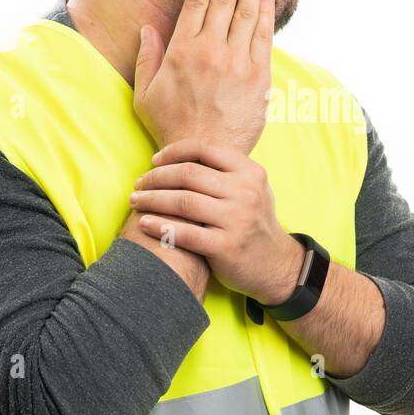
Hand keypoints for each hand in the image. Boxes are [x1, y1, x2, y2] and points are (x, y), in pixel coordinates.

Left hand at [130, 137, 304, 305]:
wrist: (278, 265)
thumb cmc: (255, 223)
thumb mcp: (251, 189)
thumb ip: (224, 171)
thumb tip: (179, 157)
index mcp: (250, 172)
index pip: (204, 149)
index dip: (174, 152)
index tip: (155, 161)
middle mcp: (245, 192)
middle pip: (188, 174)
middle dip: (156, 177)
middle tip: (139, 184)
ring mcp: (237, 220)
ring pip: (182, 201)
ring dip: (152, 199)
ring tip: (135, 201)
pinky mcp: (226, 247)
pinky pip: (184, 233)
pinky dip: (160, 226)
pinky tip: (144, 223)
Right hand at [133, 0, 274, 153]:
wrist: (204, 155)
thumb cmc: (171, 126)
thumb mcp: (145, 94)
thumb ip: (146, 58)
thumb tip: (148, 28)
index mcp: (182, 51)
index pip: (198, 2)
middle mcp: (211, 51)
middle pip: (225, 1)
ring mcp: (237, 63)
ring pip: (247, 14)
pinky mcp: (259, 77)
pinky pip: (264, 37)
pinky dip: (266, 14)